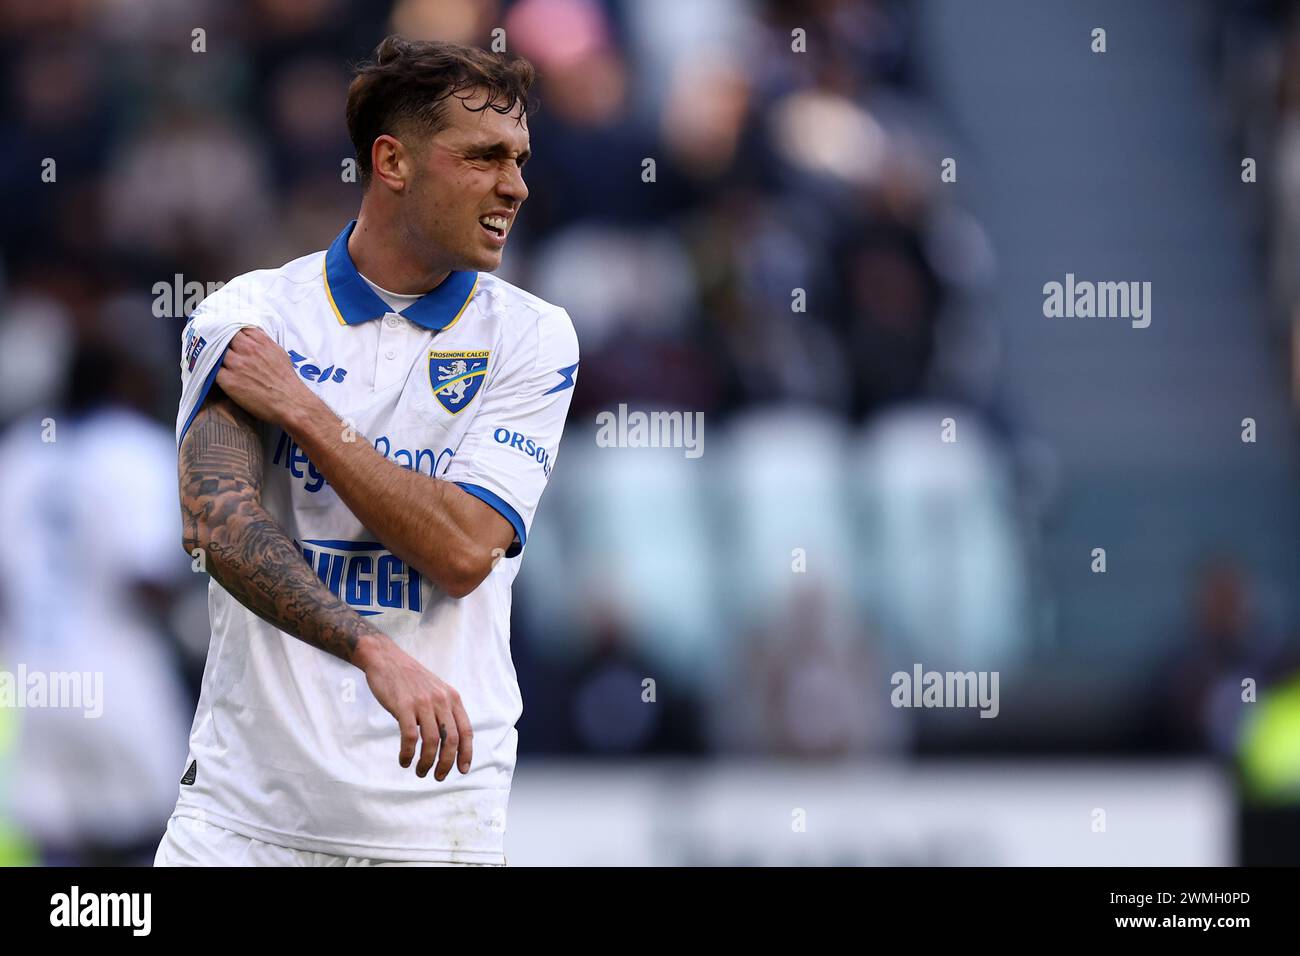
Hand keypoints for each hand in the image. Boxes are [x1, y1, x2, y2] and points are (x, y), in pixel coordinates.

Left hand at [215, 327, 314, 428]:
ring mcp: (236, 364)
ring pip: (216, 352)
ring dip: (215, 357)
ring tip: (216, 363)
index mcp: (260, 341)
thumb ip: (264, 343)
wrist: (291, 403)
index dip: (232, 332)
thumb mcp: (279, 353)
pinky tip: (217, 376)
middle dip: (222, 342)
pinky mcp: (229, 380)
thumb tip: (253, 340)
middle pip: (224, 337)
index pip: (238, 327)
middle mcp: (247, 349)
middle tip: (220, 349)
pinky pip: (213, 371)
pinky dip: (213, 372)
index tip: (229, 335)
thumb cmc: (287, 381)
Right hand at [356, 632, 473, 779]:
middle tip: (438, 777)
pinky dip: (408, 754)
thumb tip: (451, 739)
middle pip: (451, 740)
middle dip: (446, 764)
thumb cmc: (410, 678)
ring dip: (427, 762)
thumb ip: (445, 710)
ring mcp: (422, 703)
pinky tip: (404, 761)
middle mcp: (441, 700)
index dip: (466, 753)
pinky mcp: (403, 706)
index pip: (466, 730)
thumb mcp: (436, 690)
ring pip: (432, 741)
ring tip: (419, 771)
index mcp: (452, 698)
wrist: (386, 658)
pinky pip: (410, 737)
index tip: (463, 770)